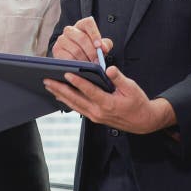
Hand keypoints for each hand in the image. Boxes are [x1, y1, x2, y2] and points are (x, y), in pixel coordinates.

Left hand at [43, 66, 175, 133]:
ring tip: (49, 86)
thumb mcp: (131, 88)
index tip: (67, 74)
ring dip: (60, 95)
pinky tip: (60, 95)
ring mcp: (95, 116)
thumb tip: (109, 69)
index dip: (78, 82)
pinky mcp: (94, 117)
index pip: (89, 91)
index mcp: (108, 103)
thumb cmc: (138, 103)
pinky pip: (78, 108)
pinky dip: (68, 101)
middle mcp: (99, 111)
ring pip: (74, 105)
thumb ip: (118, 78)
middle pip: (76, 99)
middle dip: (60, 89)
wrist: (143, 121)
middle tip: (47, 80)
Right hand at [52, 16, 113, 61]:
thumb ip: (105, 45)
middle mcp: (70, 30)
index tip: (99, 46)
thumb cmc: (89, 49)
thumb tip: (103, 48)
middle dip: (91, 51)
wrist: (75, 58)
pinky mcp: (57, 50)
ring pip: (75, 49)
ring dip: (85, 59)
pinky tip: (81, 67)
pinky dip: (76, 64)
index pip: (88, 23)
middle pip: (82, 38)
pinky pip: (67, 58)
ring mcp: (62, 39)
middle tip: (97, 61)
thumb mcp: (99, 46)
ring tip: (90, 66)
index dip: (94, 34)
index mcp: (82, 25)